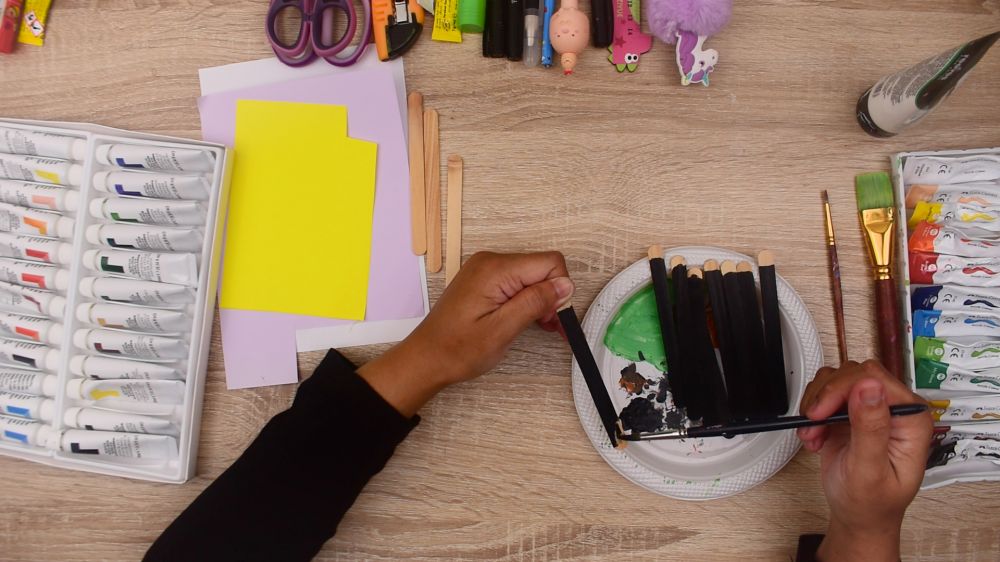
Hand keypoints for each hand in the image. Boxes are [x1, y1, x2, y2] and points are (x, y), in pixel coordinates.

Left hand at [358, 251, 572, 416]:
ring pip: (532, 276)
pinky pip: (517, 282)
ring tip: (540, 328)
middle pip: (542, 268)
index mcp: (495, 269)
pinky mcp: (484, 280)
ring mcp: (486, 269)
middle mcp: (490, 261)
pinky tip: (527, 320)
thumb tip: (565, 284)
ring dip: (541, 301)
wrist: (427, 359)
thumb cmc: (457, 349)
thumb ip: (535, 302)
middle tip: (551, 328)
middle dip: (552, 297)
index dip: (560, 290)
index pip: (550, 263)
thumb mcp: (502, 330)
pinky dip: (527, 300)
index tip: (554, 317)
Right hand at [796, 360, 931, 561]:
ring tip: (813, 434)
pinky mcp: (850, 413)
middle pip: (852, 374)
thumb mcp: (870, 470)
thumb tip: (870, 387)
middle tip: (813, 423)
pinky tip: (814, 435)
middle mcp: (893, 409)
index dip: (842, 390)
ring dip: (816, 405)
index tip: (821, 412)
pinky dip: (812, 412)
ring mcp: (870, 409)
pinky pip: (825, 394)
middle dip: (825, 398)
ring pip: (836, 380)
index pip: (874, 379)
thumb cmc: (871, 503)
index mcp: (910, 419)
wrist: (858, 517)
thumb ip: (872, 428)